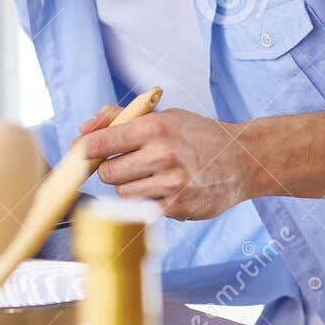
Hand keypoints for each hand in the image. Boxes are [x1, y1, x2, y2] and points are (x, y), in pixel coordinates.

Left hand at [78, 108, 254, 219]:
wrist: (242, 160)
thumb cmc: (199, 136)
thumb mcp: (164, 116)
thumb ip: (121, 118)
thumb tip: (83, 131)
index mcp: (154, 127)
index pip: (100, 143)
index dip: (86, 150)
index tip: (85, 153)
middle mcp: (162, 154)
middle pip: (107, 173)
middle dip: (113, 169)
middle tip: (131, 164)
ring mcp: (170, 183)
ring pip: (123, 193)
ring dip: (131, 186)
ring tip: (153, 176)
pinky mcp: (176, 207)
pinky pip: (141, 208)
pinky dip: (147, 200)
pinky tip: (164, 190)